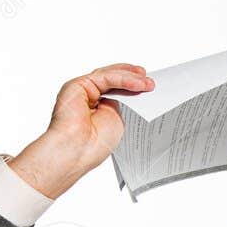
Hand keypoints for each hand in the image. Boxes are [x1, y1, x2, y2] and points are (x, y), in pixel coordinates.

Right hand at [9, 63, 154, 198]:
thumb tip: (131, 91)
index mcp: (94, 108)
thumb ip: (120, 104)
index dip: (130, 85)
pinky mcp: (77, 84)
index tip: (147, 85)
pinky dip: (123, 79)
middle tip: (150, 80)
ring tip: (148, 82)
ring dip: (130, 77)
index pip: (114, 90)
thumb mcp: (117, 120)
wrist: (76, 150)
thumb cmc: (93, 145)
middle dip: (132, 77)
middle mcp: (86, 97)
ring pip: (108, 76)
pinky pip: (104, 77)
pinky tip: (138, 84)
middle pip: (111, 79)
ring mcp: (81, 90)